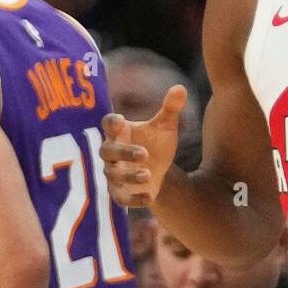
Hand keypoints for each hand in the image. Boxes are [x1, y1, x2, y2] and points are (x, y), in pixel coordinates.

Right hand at [101, 85, 186, 206]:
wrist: (159, 170)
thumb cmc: (156, 143)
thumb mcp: (165, 127)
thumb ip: (171, 108)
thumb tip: (180, 88)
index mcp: (119, 132)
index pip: (108, 124)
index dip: (111, 123)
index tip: (119, 121)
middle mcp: (112, 153)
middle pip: (107, 151)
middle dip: (124, 153)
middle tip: (144, 153)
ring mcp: (114, 173)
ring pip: (113, 175)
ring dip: (129, 176)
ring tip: (148, 174)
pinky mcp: (120, 192)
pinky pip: (121, 198)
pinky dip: (133, 199)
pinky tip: (148, 198)